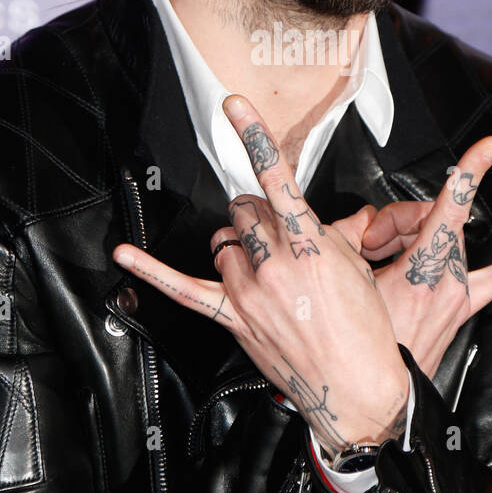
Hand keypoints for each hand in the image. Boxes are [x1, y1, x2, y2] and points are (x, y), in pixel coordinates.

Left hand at [112, 94, 409, 454]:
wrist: (357, 388)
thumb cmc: (365, 331)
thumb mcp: (357, 268)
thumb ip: (334, 235)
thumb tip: (330, 220)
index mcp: (309, 245)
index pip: (276, 178)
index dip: (254, 136)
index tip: (234, 104)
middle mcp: (274, 264)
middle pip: (244, 209)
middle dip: (257, 213)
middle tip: (278, 235)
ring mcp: (249, 292)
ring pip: (223, 240)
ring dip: (238, 242)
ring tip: (263, 263)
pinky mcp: (233, 318)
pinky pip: (183, 290)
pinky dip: (150, 271)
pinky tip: (126, 255)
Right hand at [336, 137, 491, 378]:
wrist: (374, 395)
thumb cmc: (358, 344)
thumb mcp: (344, 282)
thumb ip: (351, 239)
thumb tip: (362, 223)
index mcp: (422, 273)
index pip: (449, 209)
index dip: (469, 173)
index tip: (490, 146)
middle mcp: (448, 281)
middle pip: (433, 220)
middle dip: (396, 222)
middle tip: (366, 246)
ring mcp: (459, 294)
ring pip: (450, 238)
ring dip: (414, 236)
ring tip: (379, 258)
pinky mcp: (462, 306)